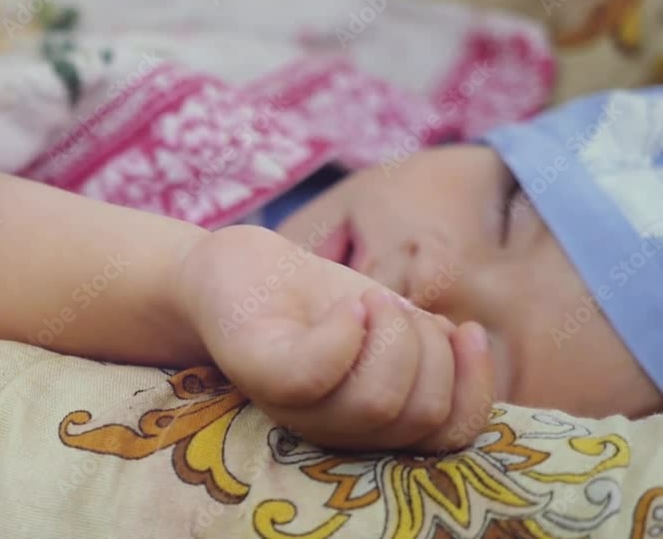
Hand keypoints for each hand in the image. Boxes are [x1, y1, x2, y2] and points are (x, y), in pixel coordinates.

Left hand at [173, 225, 495, 452]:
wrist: (228, 270)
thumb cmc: (308, 298)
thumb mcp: (381, 319)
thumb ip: (423, 343)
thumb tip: (468, 346)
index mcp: (371, 418)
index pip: (450, 434)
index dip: (476, 386)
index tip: (467, 330)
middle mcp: (333, 425)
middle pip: (419, 413)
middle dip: (428, 347)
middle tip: (391, 304)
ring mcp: (293, 406)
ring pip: (377, 401)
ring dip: (393, 332)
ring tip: (368, 297)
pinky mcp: (259, 373)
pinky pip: (316, 373)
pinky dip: (345, 331)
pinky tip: (347, 303)